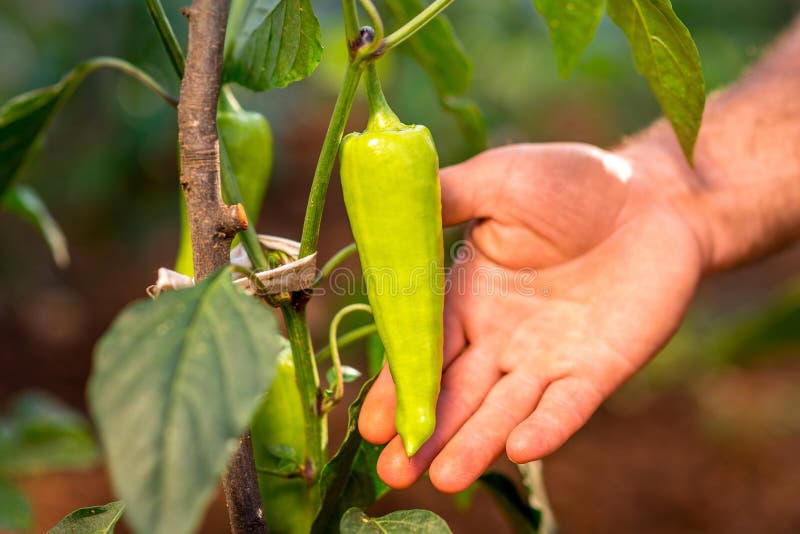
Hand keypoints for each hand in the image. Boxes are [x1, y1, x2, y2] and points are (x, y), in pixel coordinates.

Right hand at [358, 142, 706, 492]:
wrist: (655, 198)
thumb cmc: (573, 181)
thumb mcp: (501, 179)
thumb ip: (448, 196)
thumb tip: (391, 203)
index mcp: (466, 294)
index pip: (424, 346)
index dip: (398, 383)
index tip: (370, 422)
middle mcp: (498, 337)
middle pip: (455, 393)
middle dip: (424, 432)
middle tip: (392, 472)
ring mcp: (546, 358)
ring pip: (502, 409)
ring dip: (474, 444)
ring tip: (443, 480)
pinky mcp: (595, 371)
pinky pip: (568, 405)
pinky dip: (546, 427)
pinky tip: (520, 450)